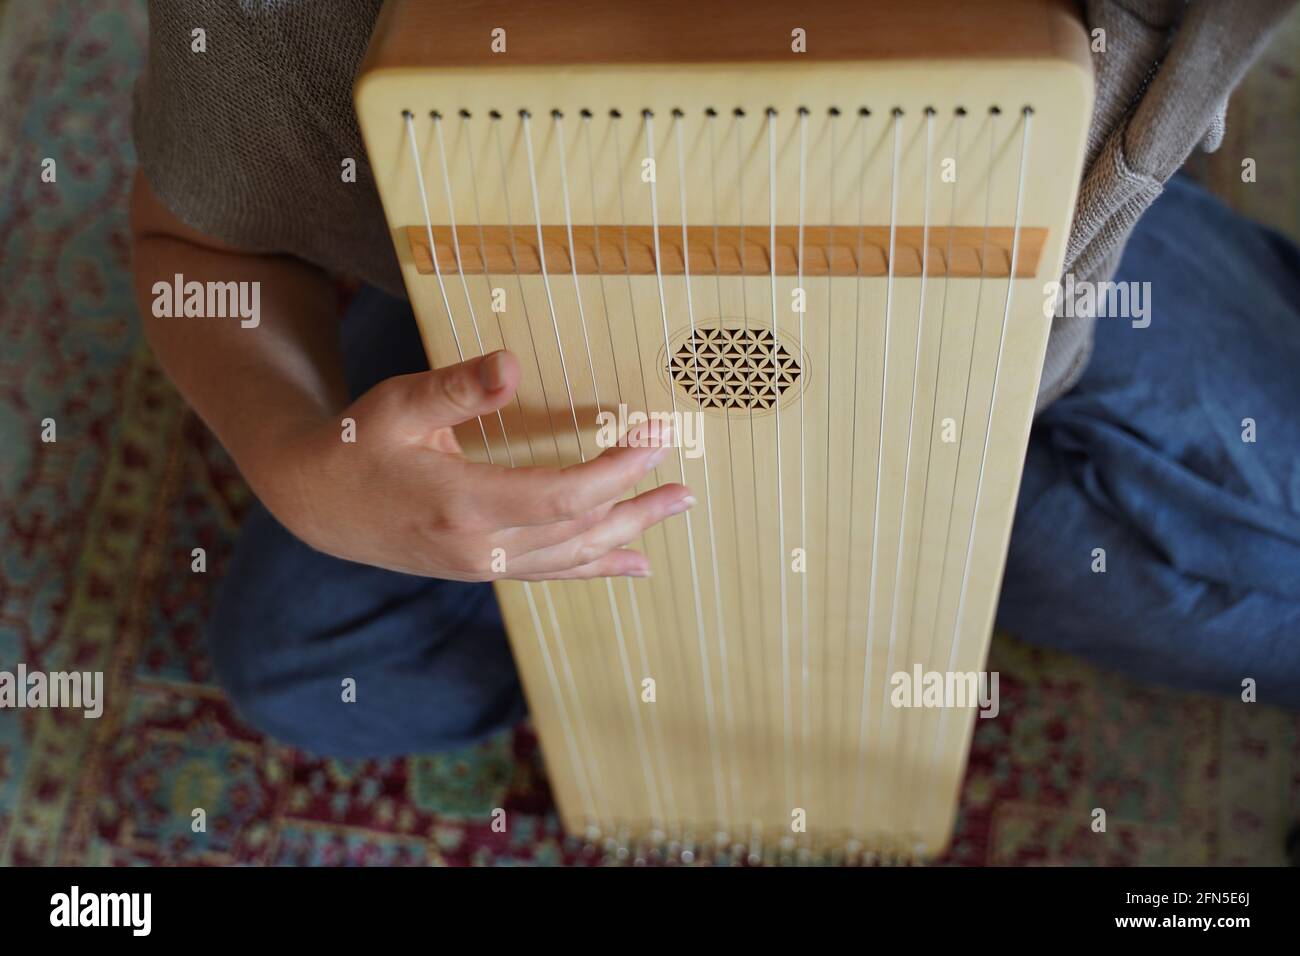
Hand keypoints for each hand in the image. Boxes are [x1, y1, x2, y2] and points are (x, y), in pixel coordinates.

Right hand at [255, 349, 692, 580]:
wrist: (316, 504)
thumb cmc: (358, 445)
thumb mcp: (399, 405)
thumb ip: (458, 388)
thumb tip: (513, 364)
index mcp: (463, 504)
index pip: (562, 495)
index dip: (616, 470)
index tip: (655, 438)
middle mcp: (481, 547)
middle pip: (579, 532)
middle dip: (637, 505)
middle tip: (686, 485)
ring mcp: (483, 565)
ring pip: (572, 557)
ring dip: (628, 535)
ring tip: (673, 511)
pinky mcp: (482, 568)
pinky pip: (552, 573)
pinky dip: (597, 567)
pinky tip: (635, 564)